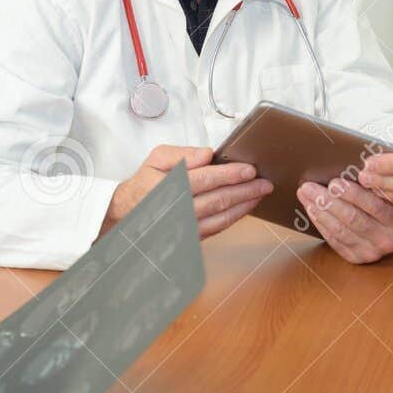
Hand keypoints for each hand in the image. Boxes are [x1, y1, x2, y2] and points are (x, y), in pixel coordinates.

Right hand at [102, 145, 272, 238]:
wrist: (127, 217)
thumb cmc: (144, 185)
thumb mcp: (156, 160)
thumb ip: (181, 155)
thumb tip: (207, 154)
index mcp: (169, 188)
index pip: (205, 179)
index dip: (230, 174)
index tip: (249, 169)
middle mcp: (178, 211)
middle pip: (218, 199)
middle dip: (245, 190)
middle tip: (265, 182)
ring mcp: (186, 228)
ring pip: (222, 217)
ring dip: (245, 206)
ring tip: (261, 193)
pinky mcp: (192, 239)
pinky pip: (218, 228)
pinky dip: (235, 218)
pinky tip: (246, 207)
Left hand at [298, 177, 392, 263]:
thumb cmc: (391, 201)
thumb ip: (382, 181)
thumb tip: (355, 167)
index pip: (375, 206)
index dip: (353, 194)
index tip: (334, 182)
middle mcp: (389, 239)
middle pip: (353, 218)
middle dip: (329, 201)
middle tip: (311, 186)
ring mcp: (372, 250)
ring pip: (341, 230)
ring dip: (320, 211)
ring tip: (307, 195)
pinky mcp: (357, 257)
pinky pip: (335, 240)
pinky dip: (321, 223)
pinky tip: (312, 209)